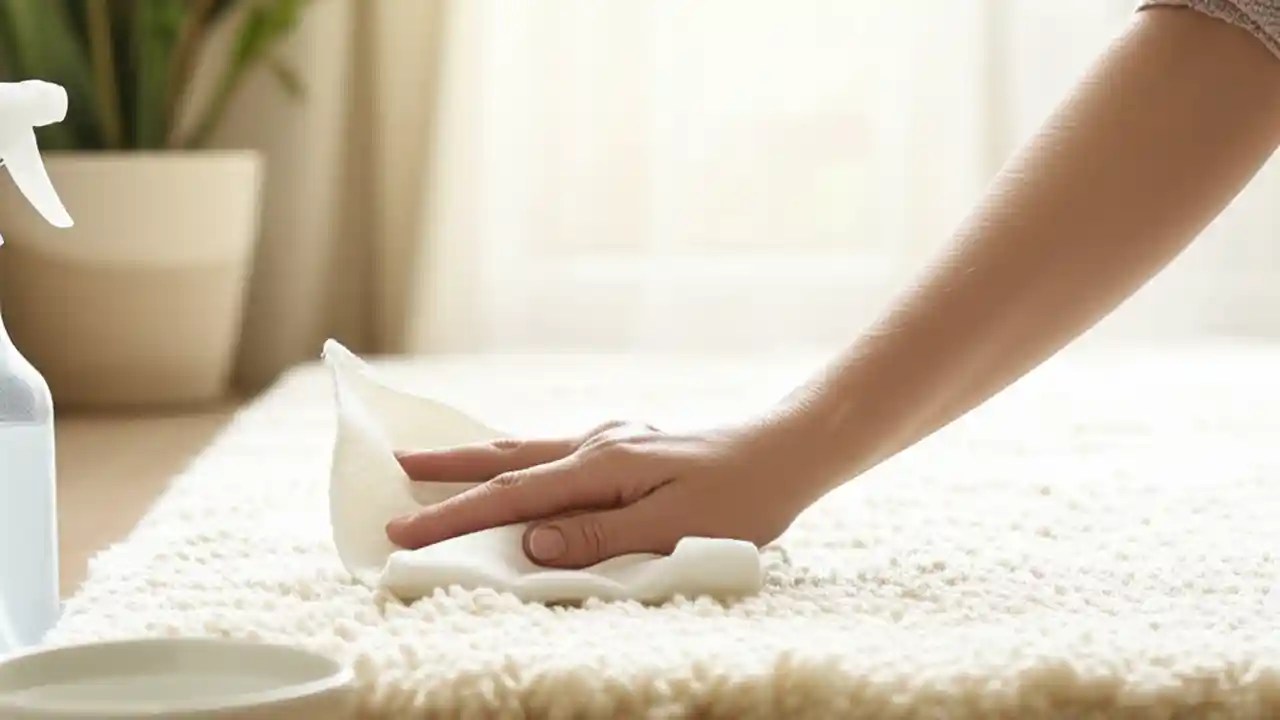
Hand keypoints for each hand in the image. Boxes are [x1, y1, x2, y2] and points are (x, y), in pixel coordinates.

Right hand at [385, 417, 823, 568]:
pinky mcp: (626, 447)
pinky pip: (554, 454)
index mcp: (602, 465)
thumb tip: (529, 543)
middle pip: (506, 458)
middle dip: (446, 468)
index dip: (453, 517)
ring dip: (476, 458)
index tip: (401, 533)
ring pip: (527, 450)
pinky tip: (512, 467)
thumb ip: (598, 536)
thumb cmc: (740, 498)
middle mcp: (598, 444)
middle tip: (391, 467)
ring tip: (430, 460)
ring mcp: (612, 441)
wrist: (786, 451)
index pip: (511, 497)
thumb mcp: (673, 528)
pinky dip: (516, 460)